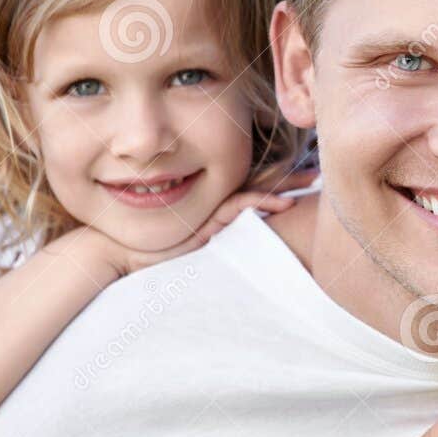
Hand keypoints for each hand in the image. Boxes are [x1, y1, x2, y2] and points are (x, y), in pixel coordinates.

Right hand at [73, 169, 319, 278]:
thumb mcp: (194, 250)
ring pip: (252, 193)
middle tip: (319, 173)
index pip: (254, 191)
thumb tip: (250, 263)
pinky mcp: (203, 222)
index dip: (281, 184)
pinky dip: (259, 204)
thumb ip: (217, 245)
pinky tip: (281, 204)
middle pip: (259, 186)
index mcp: (216, 212)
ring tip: (311, 180)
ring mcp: (210, 213)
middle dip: (290, 179)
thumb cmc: (152, 258)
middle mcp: (215, 209)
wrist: (118, 256)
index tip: (309, 177)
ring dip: (283, 189)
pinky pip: (235, 208)